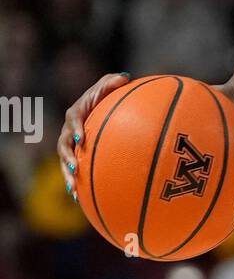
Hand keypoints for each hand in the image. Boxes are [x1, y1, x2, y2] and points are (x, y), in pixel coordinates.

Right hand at [57, 72, 130, 199]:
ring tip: (73, 189)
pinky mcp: (77, 157)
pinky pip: (75, 172)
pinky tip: (80, 201)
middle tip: (75, 168)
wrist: (104, 109)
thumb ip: (113, 83)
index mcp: (77, 112)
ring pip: (65, 162)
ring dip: (67, 175)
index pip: (73, 119)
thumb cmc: (107, 95)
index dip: (75, 128)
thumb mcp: (110, 86)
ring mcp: (72, 146)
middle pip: (63, 145)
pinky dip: (76, 184)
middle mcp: (70, 130)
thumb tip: (124, 77)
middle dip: (67, 158)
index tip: (81, 138)